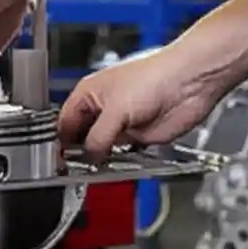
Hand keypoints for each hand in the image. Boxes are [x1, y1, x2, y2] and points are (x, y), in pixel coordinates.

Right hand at [57, 46, 226, 160]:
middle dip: (78, 153)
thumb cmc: (154, 78)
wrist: (188, 83)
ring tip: (93, 170)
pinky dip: (117, 163)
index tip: (58, 160)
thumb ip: (97, 137)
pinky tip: (114, 167)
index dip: (60, 142)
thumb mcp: (115, 110)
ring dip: (98, 160)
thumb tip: (89, 156)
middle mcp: (103, 109)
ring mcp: (121, 124)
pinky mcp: (138, 137)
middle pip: (81, 138)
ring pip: (101, 148)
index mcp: (89, 94)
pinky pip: (121, 155)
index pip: (65, 123)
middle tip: (75, 169)